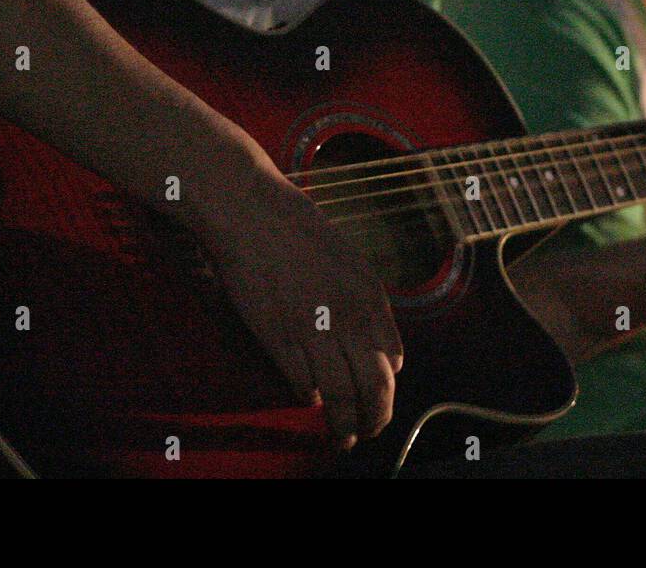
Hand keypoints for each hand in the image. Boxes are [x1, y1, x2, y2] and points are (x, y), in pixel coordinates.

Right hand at [186, 151, 402, 447]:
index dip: (386, 384)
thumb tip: (370, 338)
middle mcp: (350, 316)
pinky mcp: (278, 337)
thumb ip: (361, 300)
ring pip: (341, 396)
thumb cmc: (296, 228)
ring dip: (344, 423)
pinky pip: (303, 384)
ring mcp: (314, 329)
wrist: (252, 210)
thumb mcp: (346, 260)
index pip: (393, 359)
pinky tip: (308, 397)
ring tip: (343, 436)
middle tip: (368, 431)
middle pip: (375, 388)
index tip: (377, 394)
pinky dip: (309, 397)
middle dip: (375, 417)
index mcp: (370, 295)